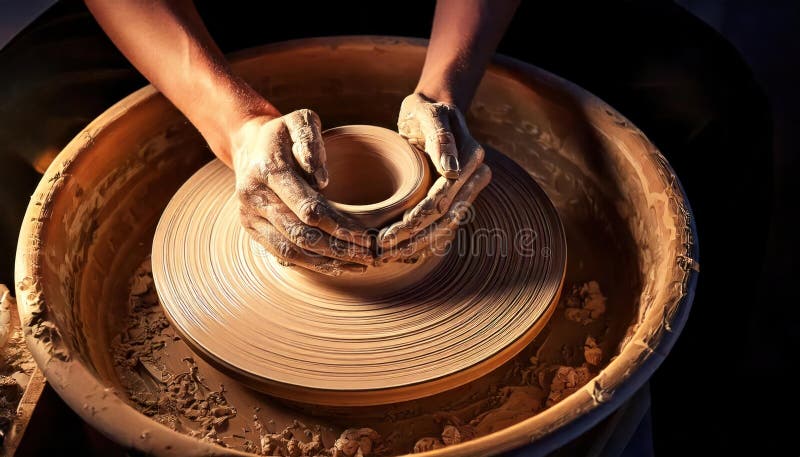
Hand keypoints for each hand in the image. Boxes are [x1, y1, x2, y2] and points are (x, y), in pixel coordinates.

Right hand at [234, 109, 373, 275]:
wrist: (248, 145)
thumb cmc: (284, 133)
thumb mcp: (300, 121)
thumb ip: (311, 142)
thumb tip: (322, 180)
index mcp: (268, 169)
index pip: (307, 208)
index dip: (338, 226)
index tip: (365, 236)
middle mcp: (254, 196)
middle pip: (300, 234)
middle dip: (337, 249)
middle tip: (368, 256)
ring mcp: (249, 216)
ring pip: (289, 251)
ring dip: (326, 263)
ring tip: (357, 266)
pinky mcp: (251, 229)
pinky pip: (281, 254)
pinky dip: (310, 264)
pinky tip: (335, 266)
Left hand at [377, 94, 491, 261]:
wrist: (434, 110)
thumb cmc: (425, 109)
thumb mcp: (429, 113)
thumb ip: (440, 136)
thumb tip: (451, 171)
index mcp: (471, 158)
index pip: (442, 199)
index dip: (415, 220)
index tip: (387, 235)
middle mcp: (476, 177)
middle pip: (444, 218)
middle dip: (413, 239)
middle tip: (382, 252)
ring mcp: (469, 190)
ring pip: (445, 227)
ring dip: (418, 245)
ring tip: (389, 257)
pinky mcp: (458, 198)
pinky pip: (444, 225)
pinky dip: (424, 241)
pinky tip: (402, 253)